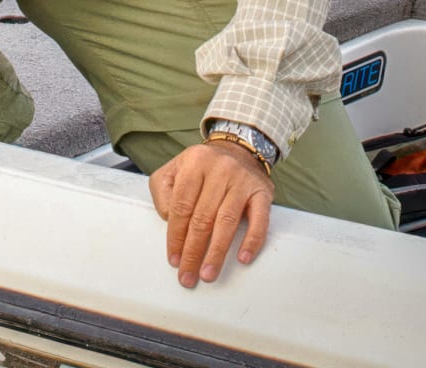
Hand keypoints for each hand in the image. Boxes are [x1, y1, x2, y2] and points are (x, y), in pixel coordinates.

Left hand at [148, 139, 272, 287]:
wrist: (238, 149)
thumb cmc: (202, 167)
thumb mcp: (174, 169)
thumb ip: (163, 192)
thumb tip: (169, 220)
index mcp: (194, 162)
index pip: (181, 206)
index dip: (175, 236)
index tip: (173, 259)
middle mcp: (219, 169)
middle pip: (202, 217)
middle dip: (193, 251)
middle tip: (188, 276)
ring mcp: (242, 180)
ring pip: (227, 222)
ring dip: (217, 252)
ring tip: (208, 274)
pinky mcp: (262, 192)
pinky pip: (259, 220)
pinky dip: (252, 240)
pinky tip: (243, 258)